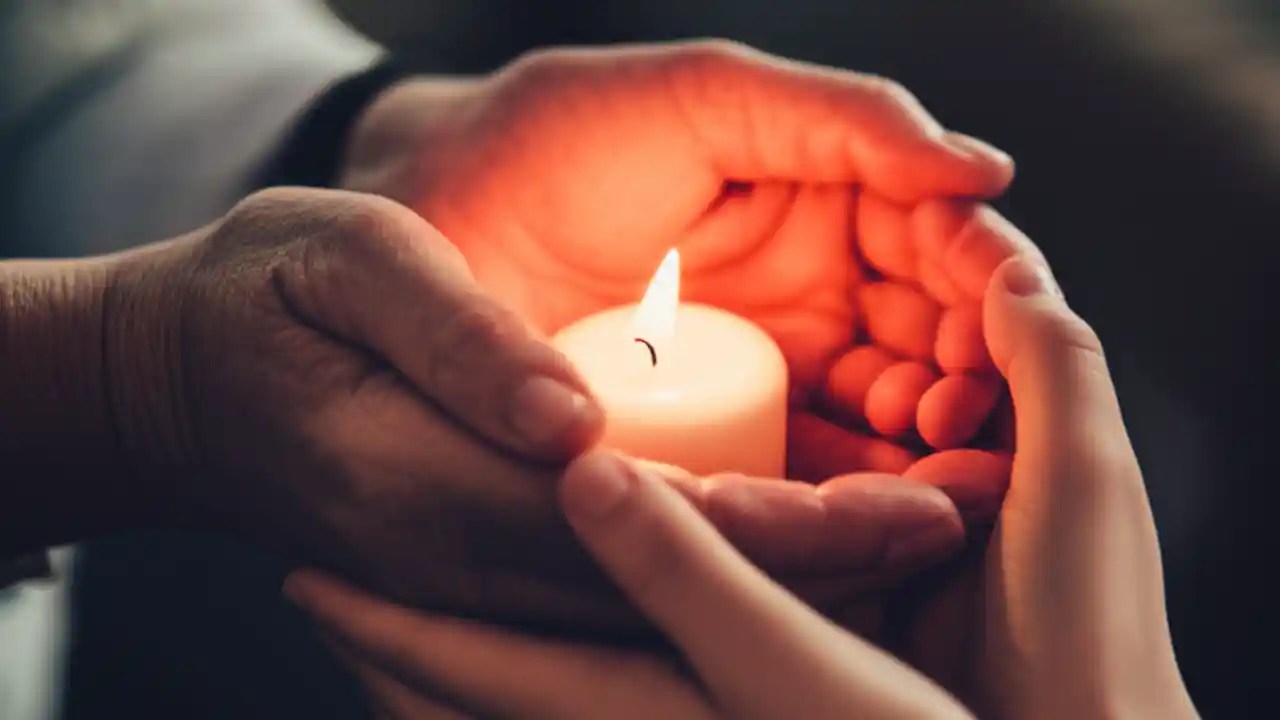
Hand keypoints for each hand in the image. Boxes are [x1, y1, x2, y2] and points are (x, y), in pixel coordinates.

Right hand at [283, 251, 1198, 719]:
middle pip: (679, 592)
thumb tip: (565, 423)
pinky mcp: (490, 568)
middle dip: (823, 569)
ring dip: (790, 582)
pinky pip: (624, 593)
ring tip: (916, 535)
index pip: (650, 531)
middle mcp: (472, 565)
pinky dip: (725, 576)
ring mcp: (479, 584)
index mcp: (440, 494)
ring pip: (663, 607)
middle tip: (957, 523)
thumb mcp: (344, 270)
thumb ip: (453, 343)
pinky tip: (804, 540)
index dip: (789, 529)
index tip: (913, 507)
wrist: (184, 379)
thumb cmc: (262, 304)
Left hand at [344, 41, 1017, 473]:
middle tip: (956, 414)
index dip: (982, 280)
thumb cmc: (558, 136)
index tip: (994, 307)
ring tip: (942, 481)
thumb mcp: (705, 97)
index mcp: (828, 203)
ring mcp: (769, 379)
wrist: (431, 214)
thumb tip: (983, 169)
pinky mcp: (714, 446)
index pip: (944, 248)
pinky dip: (847, 502)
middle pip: (932, 351)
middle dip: (964, 385)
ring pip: (883, 430)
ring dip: (924, 459)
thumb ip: (840, 120)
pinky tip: (880, 515)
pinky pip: (797, 481)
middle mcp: (813, 297)